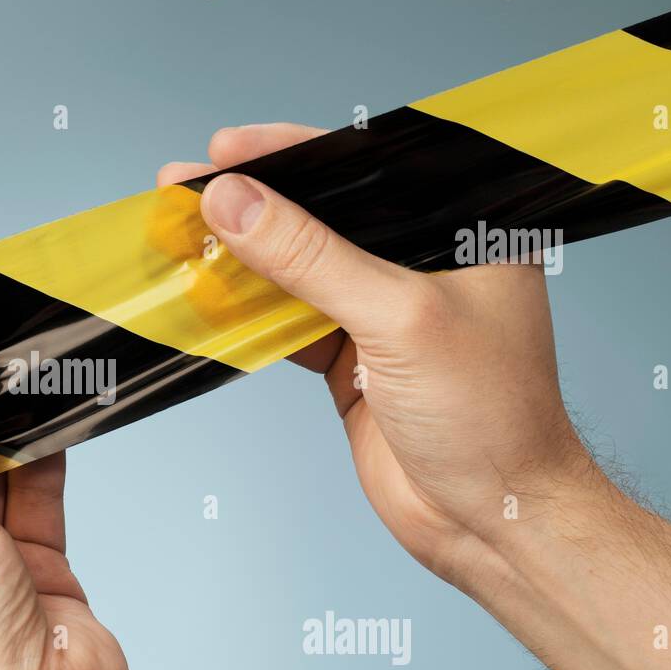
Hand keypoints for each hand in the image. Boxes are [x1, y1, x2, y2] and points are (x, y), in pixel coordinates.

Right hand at [173, 122, 670, 669]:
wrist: (490, 520)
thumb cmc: (490, 417)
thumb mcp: (398, 319)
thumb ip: (312, 257)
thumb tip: (235, 203)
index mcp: (465, 230)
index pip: (371, 167)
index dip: (294, 153)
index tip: (227, 149)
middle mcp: (425, 263)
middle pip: (325, 216)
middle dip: (255, 203)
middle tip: (184, 186)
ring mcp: (385, 312)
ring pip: (299, 268)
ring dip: (241, 257)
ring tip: (180, 234)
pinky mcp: (354, 359)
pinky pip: (289, 320)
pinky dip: (247, 312)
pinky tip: (206, 294)